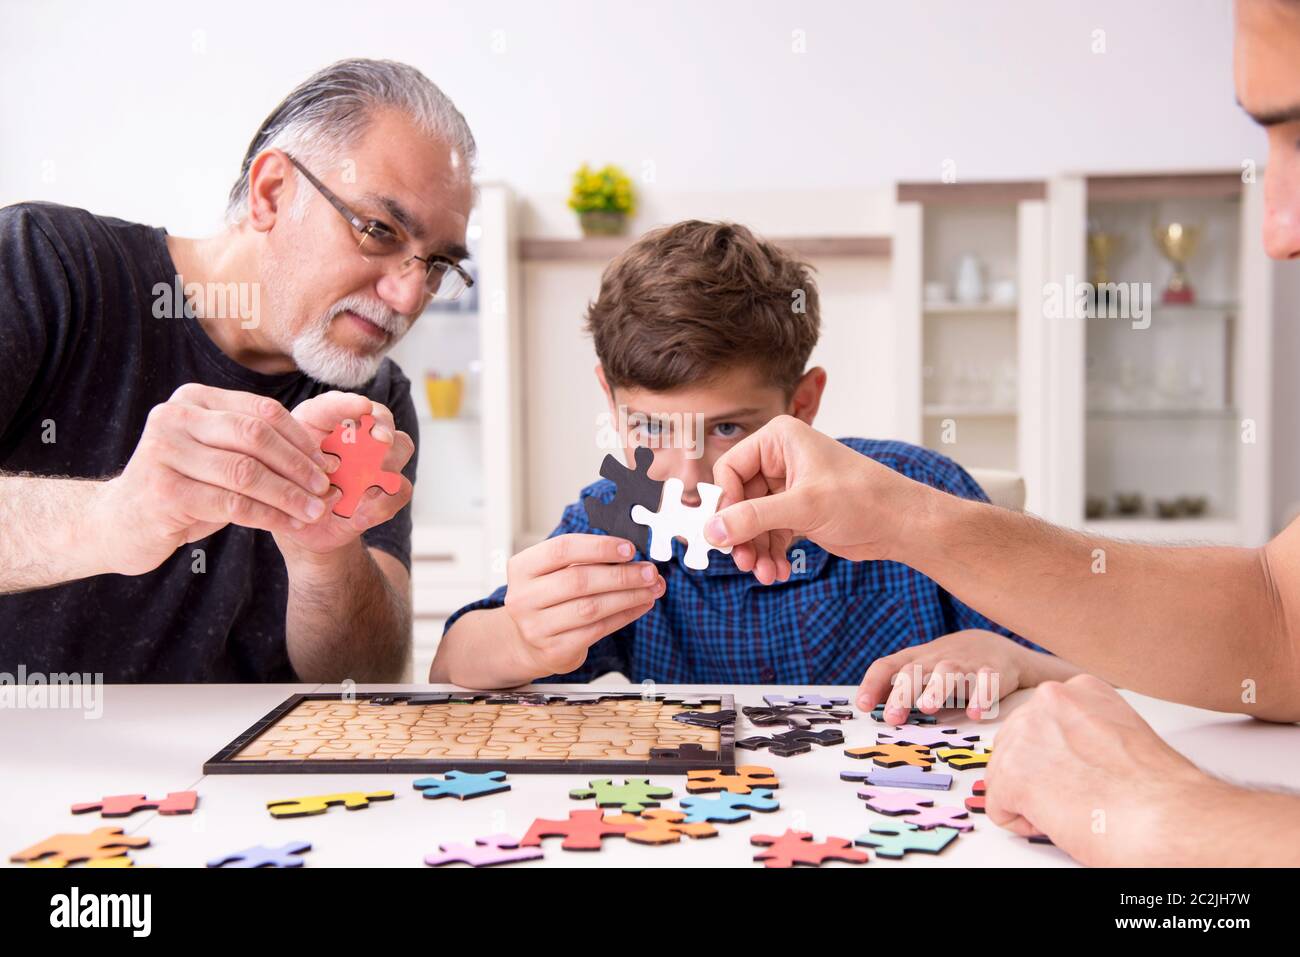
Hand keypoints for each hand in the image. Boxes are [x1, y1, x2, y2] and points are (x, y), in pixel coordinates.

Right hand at [94, 383, 334, 575]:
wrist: (122, 523)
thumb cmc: (184, 486)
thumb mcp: (217, 455)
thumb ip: (255, 446)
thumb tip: (323, 453)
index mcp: (193, 399)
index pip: (262, 410)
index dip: (300, 438)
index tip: (326, 462)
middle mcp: (175, 418)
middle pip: (256, 436)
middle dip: (298, 464)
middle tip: (325, 487)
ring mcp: (164, 452)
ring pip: (246, 472)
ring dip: (289, 494)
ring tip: (315, 510)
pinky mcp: (163, 492)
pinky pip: (233, 504)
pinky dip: (269, 515)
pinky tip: (290, 524)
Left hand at [273, 391, 413, 559]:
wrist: (297, 525)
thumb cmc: (283, 487)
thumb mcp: (274, 468)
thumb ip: (289, 460)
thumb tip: (313, 467)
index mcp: (323, 422)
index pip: (339, 404)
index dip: (352, 403)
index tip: (361, 407)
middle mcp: (355, 435)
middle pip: (381, 417)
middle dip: (382, 425)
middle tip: (379, 439)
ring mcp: (375, 462)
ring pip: (401, 446)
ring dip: (389, 459)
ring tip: (373, 475)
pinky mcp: (385, 493)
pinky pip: (400, 490)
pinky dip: (384, 498)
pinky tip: (364, 507)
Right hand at [502, 534, 665, 676]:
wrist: (528, 642)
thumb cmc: (549, 599)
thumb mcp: (554, 572)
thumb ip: (585, 560)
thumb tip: (632, 556)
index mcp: (523, 568)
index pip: (562, 549)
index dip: (599, 547)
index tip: (629, 549)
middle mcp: (524, 597)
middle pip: (579, 580)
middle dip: (621, 575)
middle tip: (649, 571)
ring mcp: (537, 627)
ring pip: (591, 607)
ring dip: (628, 596)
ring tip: (651, 588)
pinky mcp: (555, 649)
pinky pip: (598, 629)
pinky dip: (624, 615)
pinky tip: (640, 606)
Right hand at [706, 415, 928, 583]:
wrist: (902, 524)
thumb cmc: (864, 499)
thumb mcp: (803, 507)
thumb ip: (753, 518)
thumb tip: (712, 532)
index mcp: (779, 440)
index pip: (730, 469)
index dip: (726, 504)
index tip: (729, 534)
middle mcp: (780, 459)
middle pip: (739, 499)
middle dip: (742, 534)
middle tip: (744, 563)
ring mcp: (788, 487)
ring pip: (753, 521)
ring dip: (756, 550)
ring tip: (765, 574)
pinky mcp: (798, 511)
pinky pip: (770, 533)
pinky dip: (771, 553)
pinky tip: (778, 571)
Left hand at [858, 629, 1066, 721]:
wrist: (993, 646)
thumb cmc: (945, 666)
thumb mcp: (918, 671)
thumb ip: (893, 686)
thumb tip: (863, 706)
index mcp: (914, 660)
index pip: (887, 666)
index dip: (873, 684)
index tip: (863, 706)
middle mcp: (936, 660)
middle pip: (915, 671)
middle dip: (902, 692)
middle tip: (893, 716)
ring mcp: (965, 664)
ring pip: (949, 672)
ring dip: (937, 688)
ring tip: (927, 707)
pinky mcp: (992, 672)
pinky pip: (987, 682)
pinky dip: (982, 696)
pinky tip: (975, 714)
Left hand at [984, 674, 1207, 865]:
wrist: (1168, 817)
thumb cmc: (1160, 789)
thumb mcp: (1122, 733)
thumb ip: (1085, 731)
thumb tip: (1066, 752)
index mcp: (1080, 689)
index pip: (1040, 721)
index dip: (1056, 756)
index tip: (1078, 770)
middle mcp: (1049, 701)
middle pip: (1015, 744)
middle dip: (1038, 775)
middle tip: (1076, 794)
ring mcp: (1027, 734)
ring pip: (1004, 774)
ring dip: (1032, 798)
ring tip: (1075, 806)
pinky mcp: (1013, 773)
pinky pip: (998, 806)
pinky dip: (1023, 823)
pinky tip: (1060, 821)